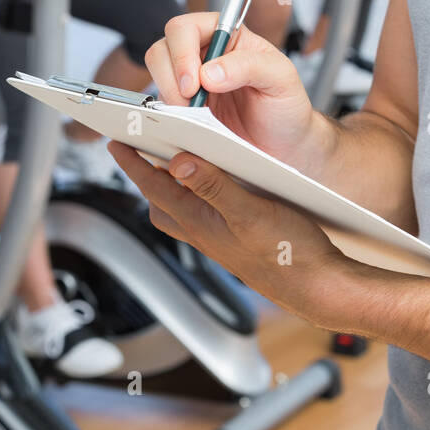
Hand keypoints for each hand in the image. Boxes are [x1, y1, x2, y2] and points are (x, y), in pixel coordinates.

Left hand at [105, 139, 355, 329]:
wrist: (314, 286)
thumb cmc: (287, 254)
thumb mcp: (250, 212)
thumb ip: (214, 186)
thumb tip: (178, 163)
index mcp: (200, 222)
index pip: (154, 188)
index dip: (132, 164)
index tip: (115, 143)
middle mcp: (203, 233)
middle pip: (160, 201)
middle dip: (146, 175)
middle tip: (142, 149)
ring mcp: (217, 240)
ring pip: (179, 212)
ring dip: (171, 188)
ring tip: (176, 163)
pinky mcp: (234, 242)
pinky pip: (201, 216)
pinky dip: (198, 198)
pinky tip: (218, 187)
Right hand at [144, 13, 331, 179]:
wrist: (286, 150)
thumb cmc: (287, 108)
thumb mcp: (282, 79)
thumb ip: (251, 66)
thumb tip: (209, 71)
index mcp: (228, 37)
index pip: (188, 28)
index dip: (183, 53)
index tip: (194, 84)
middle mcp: (205, 55)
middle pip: (163, 48)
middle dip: (171, 78)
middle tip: (190, 106)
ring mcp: (191, 83)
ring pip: (157, 76)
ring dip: (168, 98)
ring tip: (193, 117)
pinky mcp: (184, 110)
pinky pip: (161, 106)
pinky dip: (167, 116)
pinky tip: (188, 127)